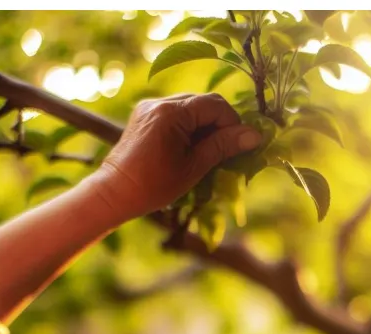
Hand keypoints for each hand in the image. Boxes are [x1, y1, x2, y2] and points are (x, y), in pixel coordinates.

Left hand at [90, 94, 262, 221]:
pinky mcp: (144, 114)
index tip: (238, 146)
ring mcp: (149, 107)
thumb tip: (255, 135)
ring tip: (205, 152)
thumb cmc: (153, 185)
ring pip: (190, 107)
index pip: (215, 105)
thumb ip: (223, 146)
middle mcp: (159, 102)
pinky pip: (175, 112)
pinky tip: (188, 148)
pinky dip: (188, 126)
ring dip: (204, 125)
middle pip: (203, 103)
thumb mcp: (194, 167)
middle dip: (219, 124)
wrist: (114, 193)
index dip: (232, 123)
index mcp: (171, 113)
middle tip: (225, 151)